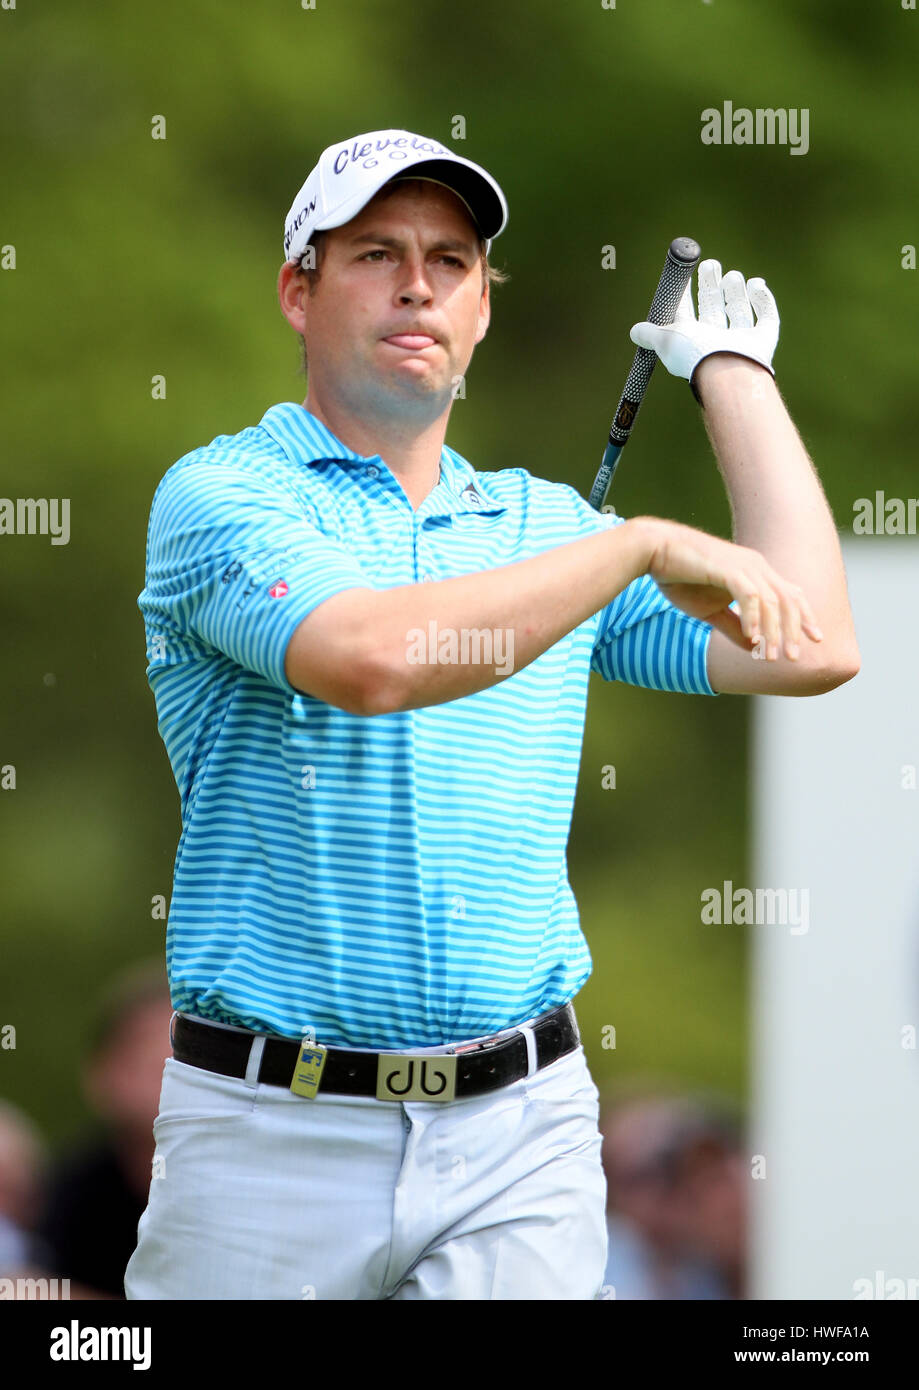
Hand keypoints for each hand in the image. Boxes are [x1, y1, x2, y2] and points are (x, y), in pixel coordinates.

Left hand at [629, 260, 779, 391]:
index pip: (688, 312)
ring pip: (739, 309)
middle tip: (711, 264)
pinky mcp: (764, 339)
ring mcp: (741, 340)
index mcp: (694, 340)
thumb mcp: (666, 341)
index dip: (687, 293)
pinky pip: (767, 315)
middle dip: (711, 284)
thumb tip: (634, 331)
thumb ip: (651, 334)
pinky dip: (763, 298)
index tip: (689, 273)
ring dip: (735, 289)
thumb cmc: (695, 355)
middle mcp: (717, 341)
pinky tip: (756, 283)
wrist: (728, 371)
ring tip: (733, 275)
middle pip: (714, 307)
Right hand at [632, 516, 821, 660]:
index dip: (805, 617)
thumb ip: (733, 627)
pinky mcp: (728, 568)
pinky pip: (750, 596)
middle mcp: (756, 567)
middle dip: (794, 630)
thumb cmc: (680, 577)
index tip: (814, 640)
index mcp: (756, 573)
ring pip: (772, 602)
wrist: (654, 551)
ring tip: (771, 656)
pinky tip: (751, 637)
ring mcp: (744, 566)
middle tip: (793, 657)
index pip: (790, 595)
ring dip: (773, 631)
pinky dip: (753, 618)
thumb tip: (753, 647)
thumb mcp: (710, 610)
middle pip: (788, 600)